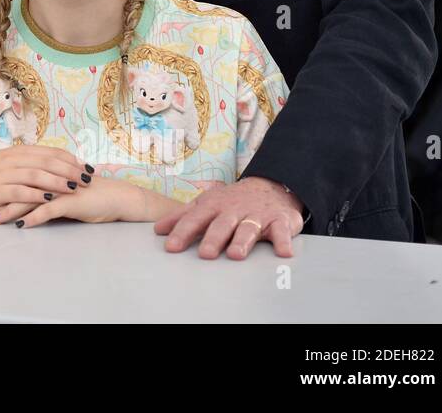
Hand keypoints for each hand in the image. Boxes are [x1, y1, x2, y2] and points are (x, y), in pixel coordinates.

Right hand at [0, 145, 93, 214]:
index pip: (49, 152)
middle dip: (69, 169)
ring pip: (36, 174)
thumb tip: (48, 168)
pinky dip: (36, 194)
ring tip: (74, 188)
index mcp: (16, 152)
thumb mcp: (4, 163)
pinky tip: (49, 199)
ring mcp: (3, 174)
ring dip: (57, 181)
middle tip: (87, 178)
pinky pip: (19, 191)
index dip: (69, 159)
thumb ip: (25, 164)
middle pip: (46, 161)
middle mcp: (12, 160)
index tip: (85, 166)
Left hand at [0, 176, 173, 226]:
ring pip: (28, 199)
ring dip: (8, 211)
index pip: (16, 180)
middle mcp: (50, 178)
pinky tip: (20, 226)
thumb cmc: (87, 195)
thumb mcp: (60, 191)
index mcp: (45, 173)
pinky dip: (33, 218)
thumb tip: (21, 200)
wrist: (115, 197)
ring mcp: (59, 189)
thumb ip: (42, 192)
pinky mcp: (70, 201)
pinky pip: (48, 210)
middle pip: (16, 188)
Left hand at [154, 176, 304, 259]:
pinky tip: (283, 253)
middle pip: (222, 224)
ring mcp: (257, 215)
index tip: (171, 247)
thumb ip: (183, 217)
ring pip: (249, 228)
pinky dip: (284, 242)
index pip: (195, 219)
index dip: (182, 232)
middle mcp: (234, 210)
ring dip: (242, 241)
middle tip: (205, 254)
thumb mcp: (207, 204)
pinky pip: (282, 231)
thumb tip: (158, 230)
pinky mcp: (280, 221)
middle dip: (213, 238)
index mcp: (214, 206)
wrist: (271, 186)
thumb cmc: (232, 201)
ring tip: (236, 255)